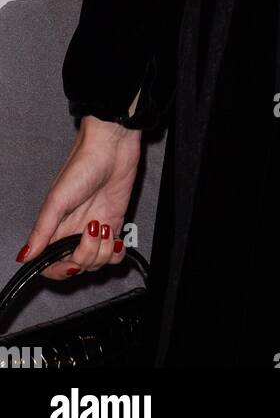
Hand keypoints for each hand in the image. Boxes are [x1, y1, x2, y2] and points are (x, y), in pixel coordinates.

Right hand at [16, 117, 141, 280]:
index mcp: (55, 226)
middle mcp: (74, 230)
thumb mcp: (58, 199)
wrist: (113, 147)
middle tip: (91, 231)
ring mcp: (94, 229)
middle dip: (86, 256)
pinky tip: (115, 239)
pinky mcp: (113, 223)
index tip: (71, 264)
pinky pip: (114, 253)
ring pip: (96, 262)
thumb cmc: (83, 164)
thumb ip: (43, 230)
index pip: (50, 263)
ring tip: (103, 227)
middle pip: (76, 265)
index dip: (59, 270)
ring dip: (102, 251)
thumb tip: (25, 256)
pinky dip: (116, 252)